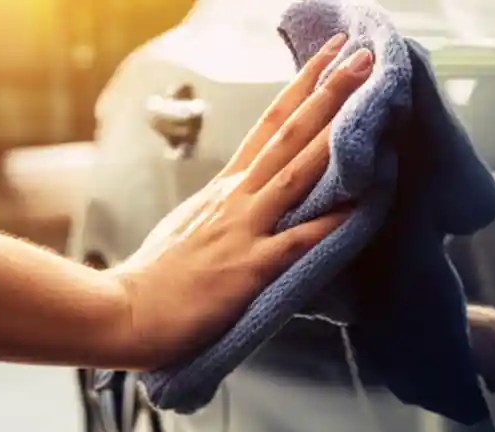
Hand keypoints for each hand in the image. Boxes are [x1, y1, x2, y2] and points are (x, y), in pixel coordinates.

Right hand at [110, 34, 373, 368]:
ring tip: (368, 100)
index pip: (269, 126)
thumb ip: (224, 211)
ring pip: (296, 171)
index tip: (328, 58)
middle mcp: (237, 198)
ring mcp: (243, 230)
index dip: (300, 89)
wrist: (126, 311)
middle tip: (361, 57)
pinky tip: (362, 205)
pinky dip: (331, 222)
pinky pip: (298, 241)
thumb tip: (245, 202)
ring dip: (334, 134)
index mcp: (225, 188)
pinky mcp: (249, 268)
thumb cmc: (156, 279)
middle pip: (288, 135)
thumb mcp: (190, 228)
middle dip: (327, 93)